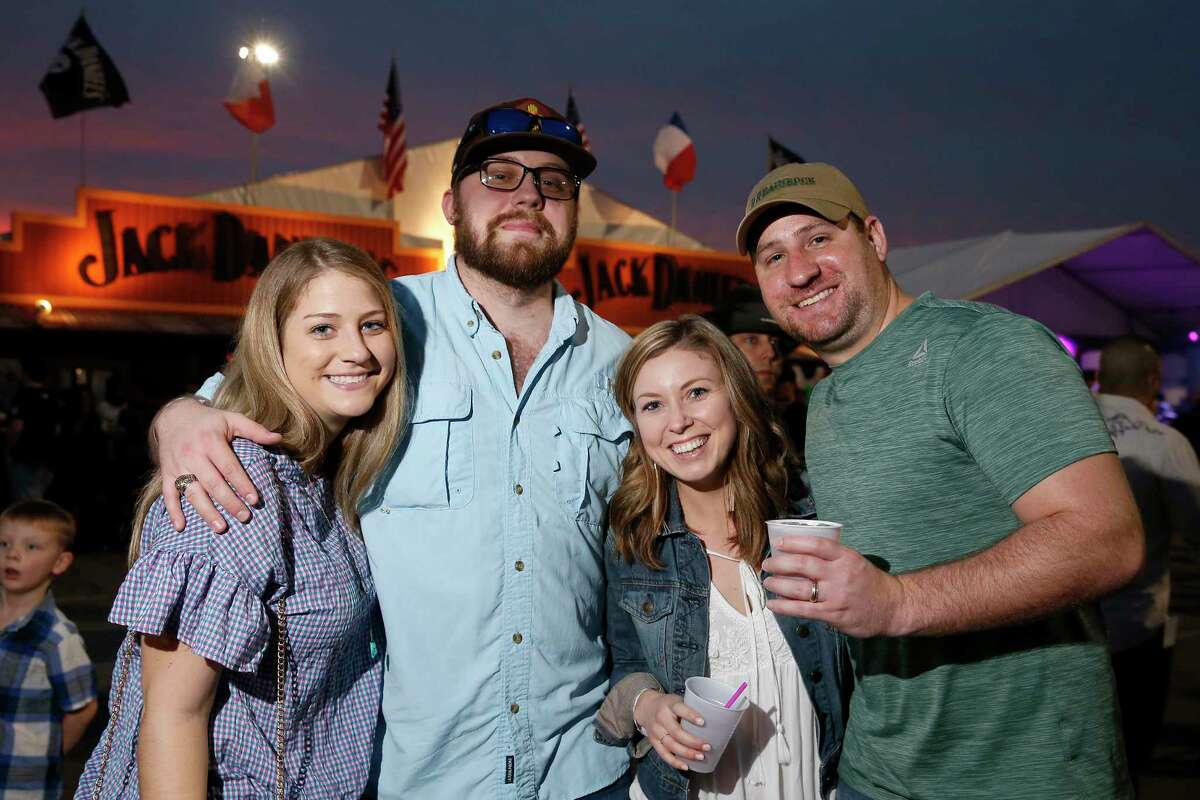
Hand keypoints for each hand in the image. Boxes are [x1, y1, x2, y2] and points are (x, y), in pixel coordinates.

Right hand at [153, 397, 280, 532]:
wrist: (172, 416)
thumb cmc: (208, 421)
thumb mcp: (231, 419)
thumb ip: (254, 430)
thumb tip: (279, 438)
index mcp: (210, 442)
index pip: (229, 467)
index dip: (242, 484)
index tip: (255, 501)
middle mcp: (193, 455)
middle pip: (213, 484)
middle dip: (229, 502)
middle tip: (245, 518)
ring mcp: (178, 466)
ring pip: (192, 493)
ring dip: (206, 512)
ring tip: (221, 528)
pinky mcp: (166, 473)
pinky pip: (168, 494)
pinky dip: (173, 511)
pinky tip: (181, 526)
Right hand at [633, 689, 710, 770]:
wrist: (646, 708)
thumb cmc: (668, 705)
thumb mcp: (677, 700)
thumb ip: (689, 709)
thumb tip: (713, 721)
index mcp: (670, 704)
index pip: (680, 709)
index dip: (691, 716)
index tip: (703, 722)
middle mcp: (661, 718)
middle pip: (677, 732)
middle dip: (693, 742)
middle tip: (707, 747)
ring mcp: (656, 731)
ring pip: (671, 745)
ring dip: (687, 753)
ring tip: (701, 757)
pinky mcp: (653, 742)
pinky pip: (663, 754)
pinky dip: (675, 762)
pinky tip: (686, 766)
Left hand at [762, 535, 908, 637]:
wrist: (892, 606)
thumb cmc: (868, 582)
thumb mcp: (854, 561)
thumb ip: (831, 557)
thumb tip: (799, 552)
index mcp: (845, 557)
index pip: (817, 545)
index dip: (794, 542)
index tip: (778, 543)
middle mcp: (840, 574)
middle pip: (803, 565)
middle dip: (780, 563)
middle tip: (767, 564)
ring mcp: (835, 595)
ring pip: (799, 588)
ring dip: (778, 584)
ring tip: (768, 582)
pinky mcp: (832, 614)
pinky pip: (803, 610)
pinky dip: (784, 606)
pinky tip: (773, 604)